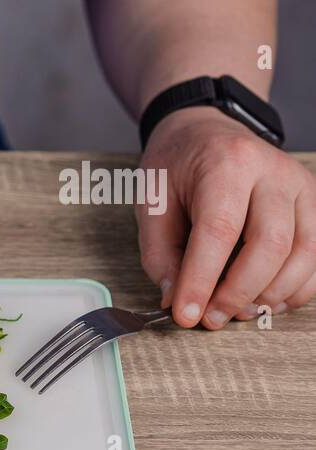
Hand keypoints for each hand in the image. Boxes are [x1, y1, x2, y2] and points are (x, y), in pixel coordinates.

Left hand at [138, 106, 315, 327]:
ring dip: (268, 295)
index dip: (203, 280)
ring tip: (232, 312)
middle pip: (271, 245)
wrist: (206, 130)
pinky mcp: (314, 204)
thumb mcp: (151, 202)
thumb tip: (176, 300)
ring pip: (302, 254)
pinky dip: (294, 288)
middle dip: (239, 292)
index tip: (186, 314)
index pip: (220, 230)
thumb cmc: (177, 166)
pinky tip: (262, 302)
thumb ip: (160, 254)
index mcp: (226, 164)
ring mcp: (301, 187)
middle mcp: (272, 172)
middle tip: (210, 319)